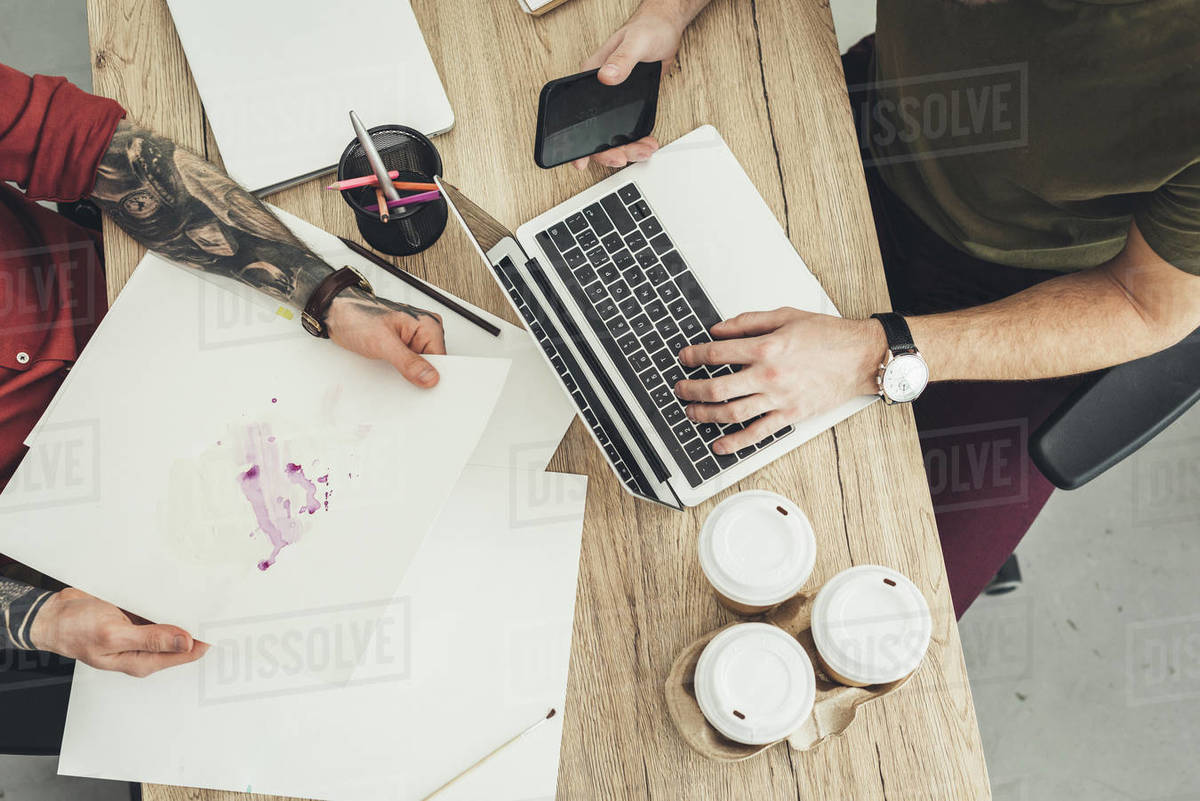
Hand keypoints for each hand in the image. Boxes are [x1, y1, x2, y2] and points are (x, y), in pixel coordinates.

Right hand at [29, 588, 208, 677]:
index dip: (205, 637)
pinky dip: (168, 599)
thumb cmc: (75, 630)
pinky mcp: (137, 616)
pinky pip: (160, 608)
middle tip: (219, 600)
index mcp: (143, 660)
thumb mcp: (113, 634)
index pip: (186, 652)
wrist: (53, 614)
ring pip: (174, 620)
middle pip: (184, 637)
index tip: (221, 620)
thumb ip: (150, 639)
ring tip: (204, 589)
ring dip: (184, 607)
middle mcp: (146, 648)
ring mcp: (141, 632)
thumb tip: (186, 642)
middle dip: (199, 620)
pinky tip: (178, 587)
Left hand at [325, 290, 446, 387]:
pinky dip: (400, 372)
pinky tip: (388, 367)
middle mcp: (424, 330)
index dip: (433, 376)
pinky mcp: (404, 348)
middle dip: (418, 375)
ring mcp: (414, 340)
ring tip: (389, 364)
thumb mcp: (383, 342)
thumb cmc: (357, 317)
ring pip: (420, 369)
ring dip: (407, 374)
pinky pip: (409, 367)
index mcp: (428, 324)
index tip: (422, 385)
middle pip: (433, 365)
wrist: (337, 315)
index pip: (443, 359)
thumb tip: (429, 377)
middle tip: (399, 371)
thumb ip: (408, 362)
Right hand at [572, 7, 686, 169]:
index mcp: (592, 76)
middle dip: (610, 150)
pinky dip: (637, 140)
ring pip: (613, 134)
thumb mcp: (635, 43)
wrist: (665, 28)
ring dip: (627, 148)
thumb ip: (621, 60)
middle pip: (596, 132)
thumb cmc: (647, 28)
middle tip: (624, 158)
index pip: (578, 114)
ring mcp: (613, 100)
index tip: (581, 159)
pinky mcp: (627, 103)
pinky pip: (628, 128)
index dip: (578, 141)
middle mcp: (599, 92)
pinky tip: (646, 143)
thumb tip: (606, 76)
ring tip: (643, 150)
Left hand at [674, 308, 886, 453]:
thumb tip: (718, 329)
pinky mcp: (790, 415)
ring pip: (731, 412)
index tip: (684, 358)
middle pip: (717, 387)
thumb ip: (748, 321)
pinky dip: (735, 442)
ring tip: (691, 412)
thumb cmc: (828, 336)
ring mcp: (778, 398)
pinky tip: (719, 445)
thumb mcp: (786, 316)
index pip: (717, 354)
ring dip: (705, 415)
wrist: (860, 357)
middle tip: (679, 389)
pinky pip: (757, 433)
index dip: (695, 356)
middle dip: (691, 389)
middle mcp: (768, 375)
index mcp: (766, 347)